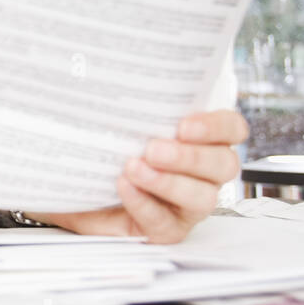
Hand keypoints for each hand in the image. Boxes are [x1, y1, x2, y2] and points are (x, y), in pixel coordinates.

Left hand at [24, 109, 247, 243]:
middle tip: (153, 148)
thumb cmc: (103, 151)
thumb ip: (126, 106)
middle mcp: (203, 174)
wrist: (72, 189)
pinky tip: (124, 187)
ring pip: (202, 198)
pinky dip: (143, 203)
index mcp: (200, 141)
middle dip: (190, 156)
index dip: (217, 126)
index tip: (184, 124)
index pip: (231, 128)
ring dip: (169, 182)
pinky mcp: (166, 230)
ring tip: (134, 168)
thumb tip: (105, 74)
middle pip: (224, 165)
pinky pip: (164, 222)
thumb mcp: (115, 124)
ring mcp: (187, 205)